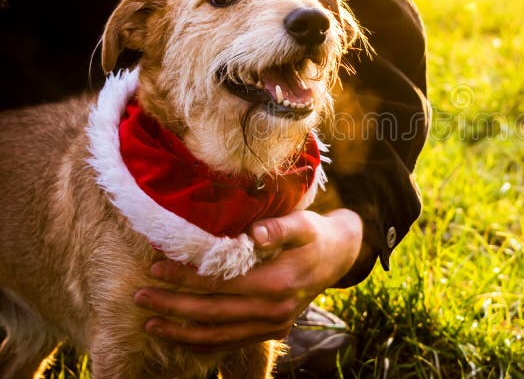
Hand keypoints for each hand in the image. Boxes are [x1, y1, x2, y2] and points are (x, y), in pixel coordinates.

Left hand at [132, 208, 362, 351]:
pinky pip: (232, 344)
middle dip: (171, 306)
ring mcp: (272, 325)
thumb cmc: (315, 235)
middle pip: (211, 312)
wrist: (340, 257)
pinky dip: (203, 345)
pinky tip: (181, 339)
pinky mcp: (273, 332)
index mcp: (277, 282)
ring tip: (150, 323)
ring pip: (217, 335)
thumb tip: (257, 232)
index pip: (219, 283)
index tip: (156, 268)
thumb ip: (281, 227)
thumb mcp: (304, 223)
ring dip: (180, 333)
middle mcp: (273, 310)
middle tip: (139, 296)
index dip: (185, 278)